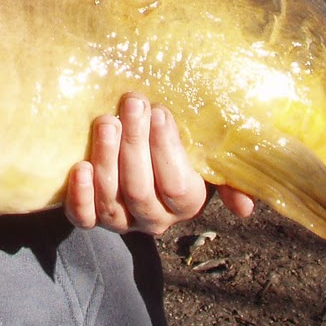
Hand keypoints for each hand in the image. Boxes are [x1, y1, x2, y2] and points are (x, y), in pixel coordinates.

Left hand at [65, 94, 253, 233]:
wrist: (140, 155)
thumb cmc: (179, 148)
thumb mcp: (208, 158)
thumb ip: (229, 177)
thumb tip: (245, 207)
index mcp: (187, 203)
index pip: (177, 186)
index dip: (166, 150)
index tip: (158, 111)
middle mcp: (153, 218)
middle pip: (141, 191)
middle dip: (135, 144)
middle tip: (132, 104)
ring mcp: (121, 220)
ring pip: (111, 202)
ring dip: (107, 160)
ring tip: (106, 122)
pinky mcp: (91, 217)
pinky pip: (83, 218)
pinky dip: (80, 196)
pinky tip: (80, 166)